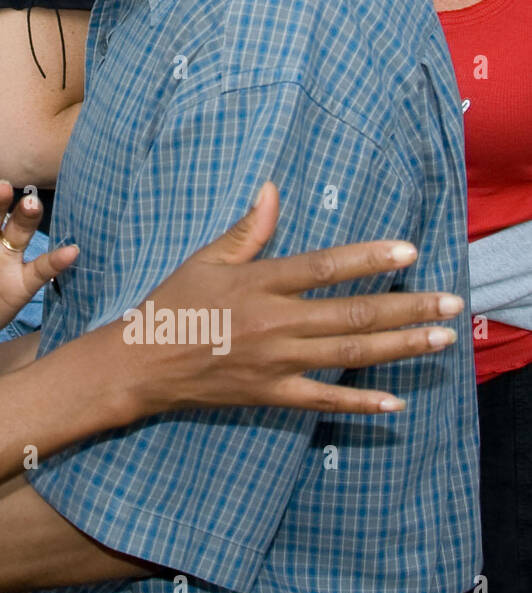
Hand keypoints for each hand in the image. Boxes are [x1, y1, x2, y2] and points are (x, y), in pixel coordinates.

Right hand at [113, 183, 462, 419]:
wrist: (141, 362)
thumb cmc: (171, 304)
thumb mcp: (205, 260)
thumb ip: (247, 229)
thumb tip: (273, 190)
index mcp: (258, 283)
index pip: (324, 267)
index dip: (369, 258)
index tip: (410, 252)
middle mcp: (273, 322)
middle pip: (353, 314)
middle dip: (408, 307)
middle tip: (451, 302)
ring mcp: (275, 362)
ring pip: (350, 354)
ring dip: (401, 347)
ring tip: (441, 339)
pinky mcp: (271, 394)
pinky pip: (324, 400)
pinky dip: (360, 402)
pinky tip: (395, 400)